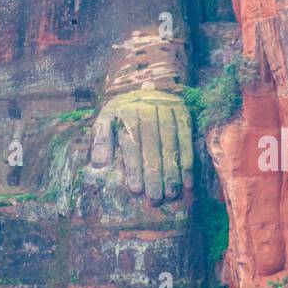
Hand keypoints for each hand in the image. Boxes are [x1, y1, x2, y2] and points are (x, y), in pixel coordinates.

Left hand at [90, 89, 193, 203]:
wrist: (142, 90)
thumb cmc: (121, 113)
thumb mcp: (105, 120)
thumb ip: (101, 140)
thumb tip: (100, 163)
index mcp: (126, 110)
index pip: (131, 143)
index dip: (134, 167)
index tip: (136, 190)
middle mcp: (148, 108)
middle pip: (152, 145)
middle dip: (154, 174)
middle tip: (155, 198)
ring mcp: (168, 109)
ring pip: (170, 144)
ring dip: (172, 171)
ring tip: (171, 194)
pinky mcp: (183, 112)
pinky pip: (186, 139)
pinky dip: (187, 162)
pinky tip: (187, 182)